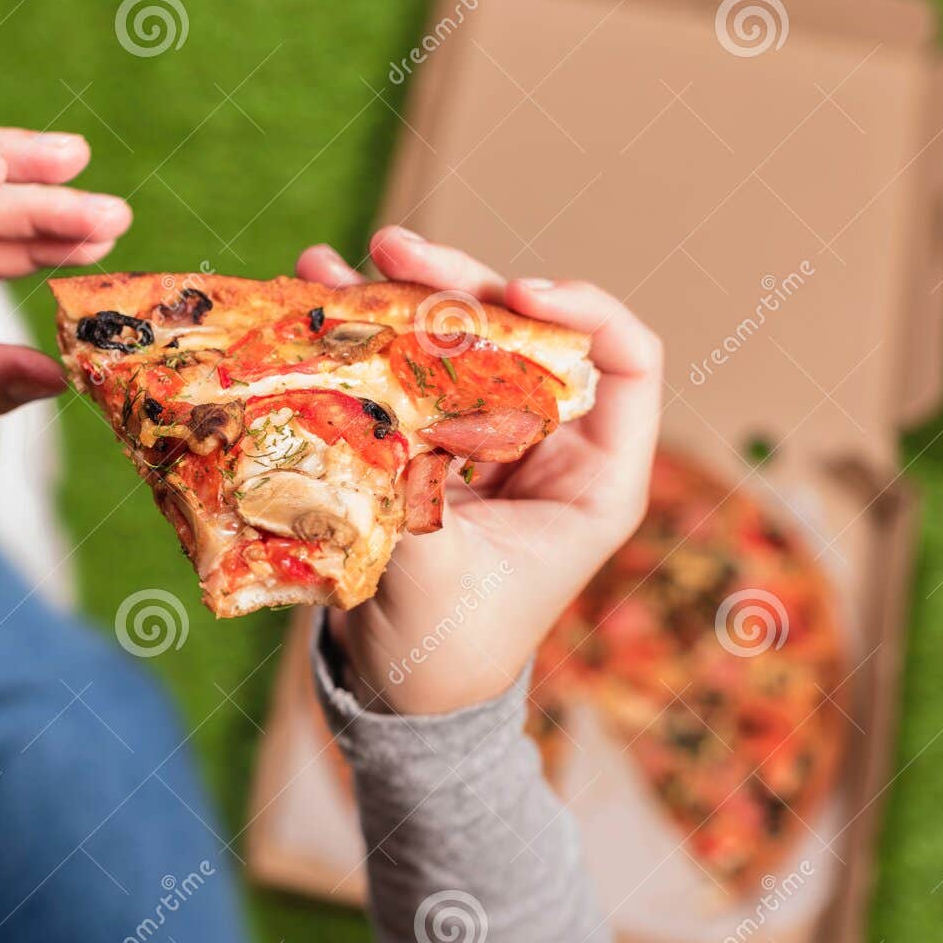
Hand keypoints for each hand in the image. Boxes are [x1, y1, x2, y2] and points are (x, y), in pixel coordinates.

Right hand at [296, 227, 661, 714]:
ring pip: (463, 338)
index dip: (580, 307)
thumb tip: (375, 416)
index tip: (511, 290)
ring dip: (404, 295)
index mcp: (596, 478)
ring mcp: (491, 440)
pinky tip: (318, 296)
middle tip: (394, 251)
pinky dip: (369, 335)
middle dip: (460, 282)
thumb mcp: (435, 578)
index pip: (624, 359)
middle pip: (526, 331)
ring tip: (340, 261)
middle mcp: (552, 445)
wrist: (398, 691)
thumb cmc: (443, 653)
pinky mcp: (435, 444)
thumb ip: (412, 498)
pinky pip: (410, 371)